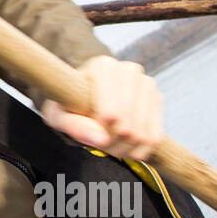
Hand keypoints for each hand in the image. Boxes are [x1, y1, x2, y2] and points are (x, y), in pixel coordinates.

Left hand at [41, 55, 163, 161]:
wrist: (86, 96)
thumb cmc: (68, 104)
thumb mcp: (59, 115)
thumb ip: (73, 125)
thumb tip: (101, 139)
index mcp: (103, 67)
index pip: (111, 112)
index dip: (101, 131)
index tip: (91, 133)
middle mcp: (129, 70)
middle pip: (128, 126)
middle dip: (112, 143)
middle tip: (100, 145)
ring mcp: (147, 84)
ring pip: (142, 134)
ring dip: (125, 148)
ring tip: (110, 145)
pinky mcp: (157, 99)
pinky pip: (155, 137)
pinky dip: (140, 150)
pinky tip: (126, 148)